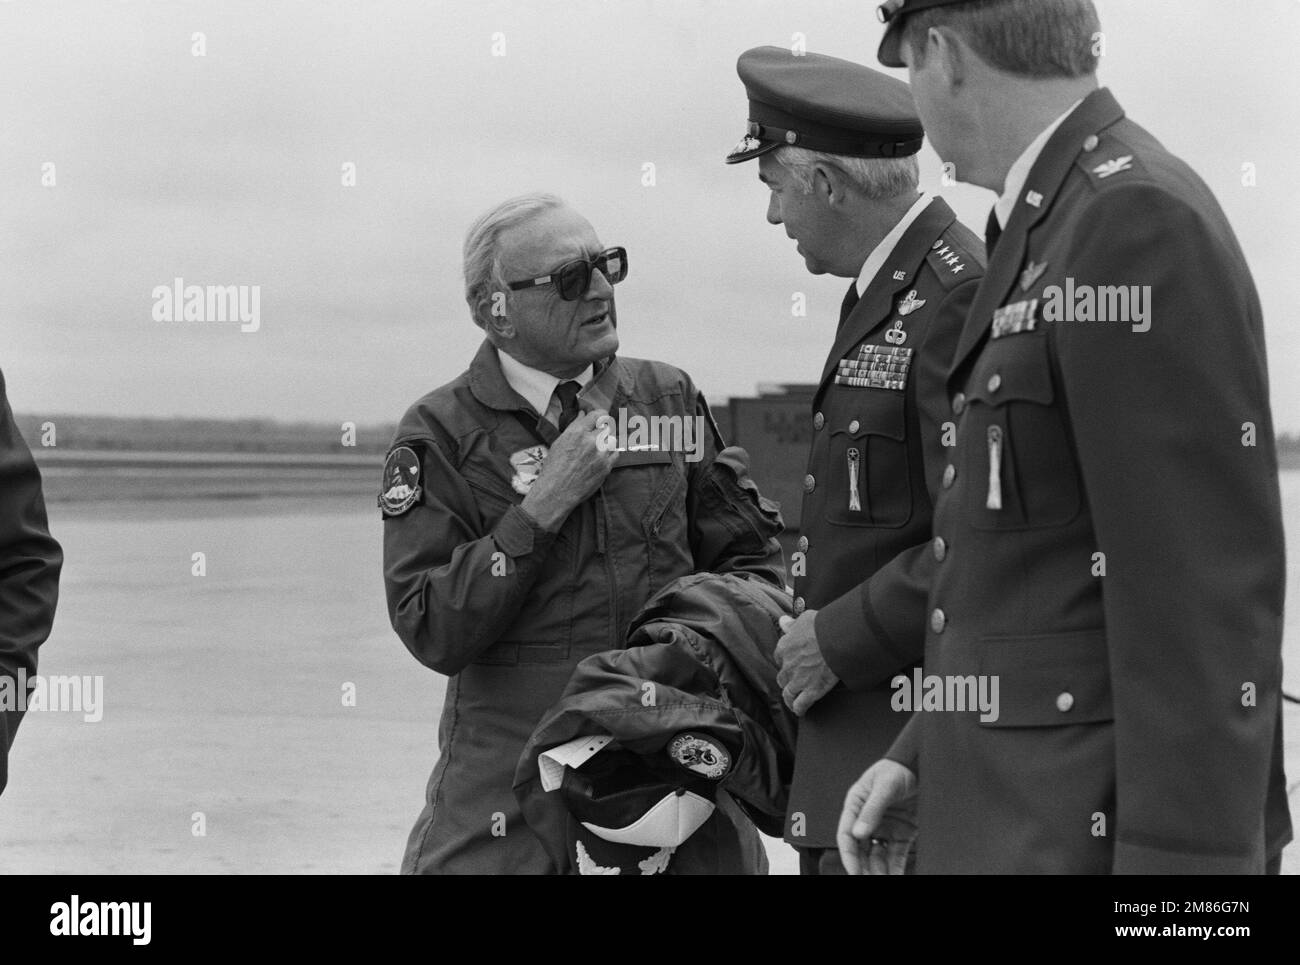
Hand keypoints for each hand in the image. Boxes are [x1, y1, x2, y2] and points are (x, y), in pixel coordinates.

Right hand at [520, 410, 618, 530]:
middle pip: (607, 426)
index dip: (600, 415)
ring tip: (597, 449)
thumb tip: (583, 414)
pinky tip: (601, 457)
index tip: (599, 418)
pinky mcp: (606, 467)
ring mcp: (601, 454)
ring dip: (607, 442)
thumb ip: (574, 426)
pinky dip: (611, 453)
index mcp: (577, 432)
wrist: (557, 491)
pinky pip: (616, 453)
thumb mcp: (559, 442)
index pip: (598, 414)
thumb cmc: (554, 468)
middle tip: (596, 436)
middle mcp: (591, 440)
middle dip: (602, 430)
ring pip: (612, 439)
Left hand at [774, 612, 837, 714]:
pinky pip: (800, 704)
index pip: (779, 657)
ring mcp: (798, 680)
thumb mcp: (804, 620)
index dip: (785, 661)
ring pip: (788, 693)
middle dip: (787, 680)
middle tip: (794, 682)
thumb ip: (793, 624)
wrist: (836, 640)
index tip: (790, 662)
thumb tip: (783, 622)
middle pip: (782, 677)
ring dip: (790, 698)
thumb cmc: (822, 627)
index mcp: (785, 647)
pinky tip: (801, 711)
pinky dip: (800, 709)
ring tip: (793, 702)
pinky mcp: (811, 691)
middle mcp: (788, 666)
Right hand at [837, 759, 917, 875]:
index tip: (854, 871)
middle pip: (861, 850)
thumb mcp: (884, 786)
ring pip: (877, 856)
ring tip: (883, 880)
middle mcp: (868, 820)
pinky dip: (895, 868)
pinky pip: (896, 855)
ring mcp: (885, 828)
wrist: (921, 765)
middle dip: (863, 868)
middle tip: (867, 879)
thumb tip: (859, 833)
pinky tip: (895, 876)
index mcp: (856, 806)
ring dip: (879, 871)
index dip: (849, 856)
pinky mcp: (902, 833)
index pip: (846, 835)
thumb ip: (872, 810)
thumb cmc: (897, 768)